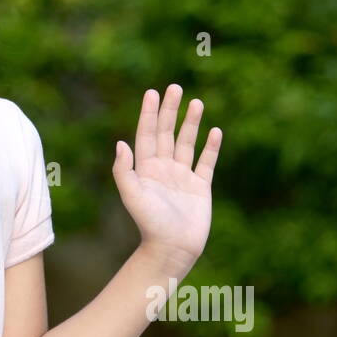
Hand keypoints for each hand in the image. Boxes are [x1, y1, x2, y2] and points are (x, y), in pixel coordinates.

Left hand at [113, 84, 221, 273]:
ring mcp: (183, 177)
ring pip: (187, 143)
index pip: (146, 134)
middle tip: (174, 88)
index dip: (148, 113)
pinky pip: (206, 162)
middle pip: (166, 133)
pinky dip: (211, 147)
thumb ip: (123, 169)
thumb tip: (120, 142)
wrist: (172, 248)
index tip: (152, 92)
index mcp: (145, 168)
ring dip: (191, 123)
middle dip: (170, 111)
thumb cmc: (149, 223)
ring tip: (196, 102)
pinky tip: (215, 131)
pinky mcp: (200, 187)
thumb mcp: (131, 195)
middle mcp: (163, 169)